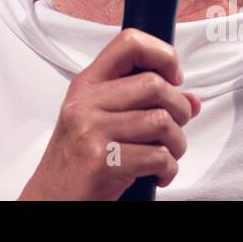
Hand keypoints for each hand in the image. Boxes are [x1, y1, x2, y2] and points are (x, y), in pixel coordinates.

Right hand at [17, 28, 200, 200]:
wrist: (52, 197)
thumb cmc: (77, 161)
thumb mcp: (101, 121)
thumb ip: (142, 104)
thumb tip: (190, 100)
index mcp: (87, 85)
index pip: (128, 44)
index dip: (162, 54)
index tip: (173, 76)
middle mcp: (86, 102)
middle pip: (154, 84)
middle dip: (179, 109)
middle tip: (175, 127)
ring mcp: (92, 130)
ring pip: (161, 121)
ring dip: (177, 144)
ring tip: (166, 155)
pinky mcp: (103, 160)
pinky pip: (158, 156)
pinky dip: (168, 169)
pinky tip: (157, 175)